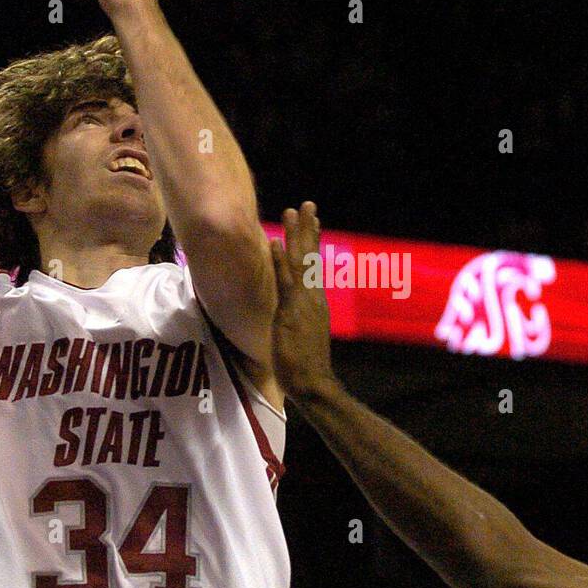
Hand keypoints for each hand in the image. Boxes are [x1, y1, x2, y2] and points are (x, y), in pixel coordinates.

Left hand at [268, 202, 341, 401]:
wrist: (313, 382)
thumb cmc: (306, 366)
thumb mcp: (302, 336)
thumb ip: (299, 321)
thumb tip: (294, 316)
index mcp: (315, 301)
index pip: (313, 265)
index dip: (312, 241)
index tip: (313, 220)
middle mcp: (313, 296)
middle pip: (310, 256)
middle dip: (308, 229)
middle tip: (307, 204)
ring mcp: (303, 302)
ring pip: (299, 262)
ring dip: (295, 235)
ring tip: (292, 211)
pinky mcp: (291, 311)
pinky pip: (284, 281)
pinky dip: (278, 261)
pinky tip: (272, 242)